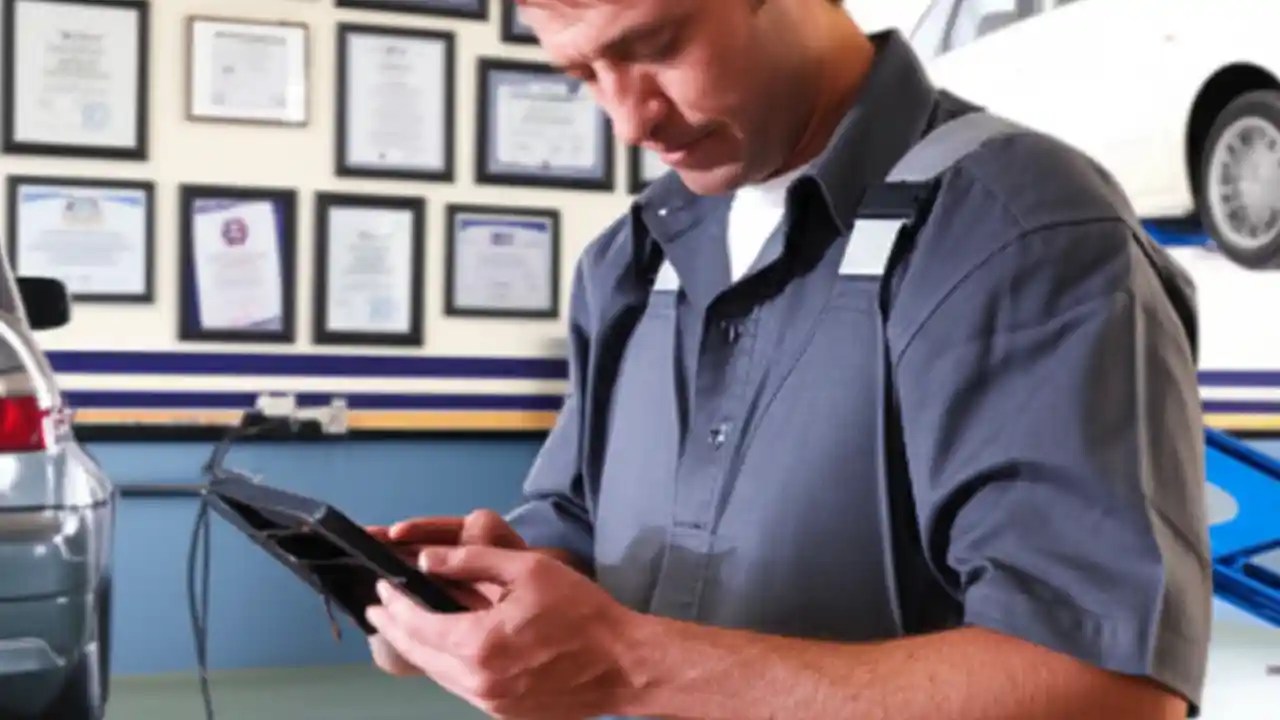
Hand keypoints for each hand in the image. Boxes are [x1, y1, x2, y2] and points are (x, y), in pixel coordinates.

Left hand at [365, 545, 638, 719]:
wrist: (624, 665)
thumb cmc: (583, 613)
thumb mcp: (529, 570)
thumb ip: (472, 561)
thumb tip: (426, 559)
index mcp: (479, 644)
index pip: (417, 624)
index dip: (393, 603)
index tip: (381, 586)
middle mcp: (477, 681)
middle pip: (418, 653)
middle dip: (393, 627)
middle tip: (379, 607)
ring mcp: (490, 702)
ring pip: (436, 674)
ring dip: (416, 647)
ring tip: (403, 625)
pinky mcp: (504, 713)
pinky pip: (460, 687)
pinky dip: (444, 664)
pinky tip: (445, 646)